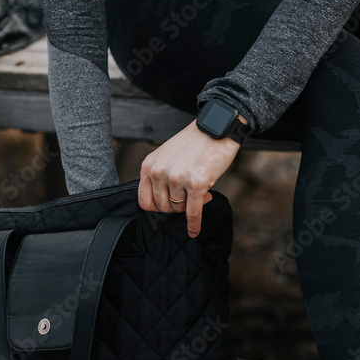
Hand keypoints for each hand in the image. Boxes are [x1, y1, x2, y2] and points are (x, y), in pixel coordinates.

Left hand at [138, 116, 244, 237]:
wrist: (216, 128)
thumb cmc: (193, 143)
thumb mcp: (166, 155)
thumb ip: (159, 176)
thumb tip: (164, 203)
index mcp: (148, 165)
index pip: (144, 201)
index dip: (156, 208)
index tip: (168, 206)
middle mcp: (159, 173)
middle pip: (162, 207)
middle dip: (176, 207)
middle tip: (189, 198)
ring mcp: (177, 179)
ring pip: (179, 209)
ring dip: (190, 205)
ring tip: (201, 193)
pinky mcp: (196, 184)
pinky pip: (192, 213)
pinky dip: (194, 225)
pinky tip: (194, 231)